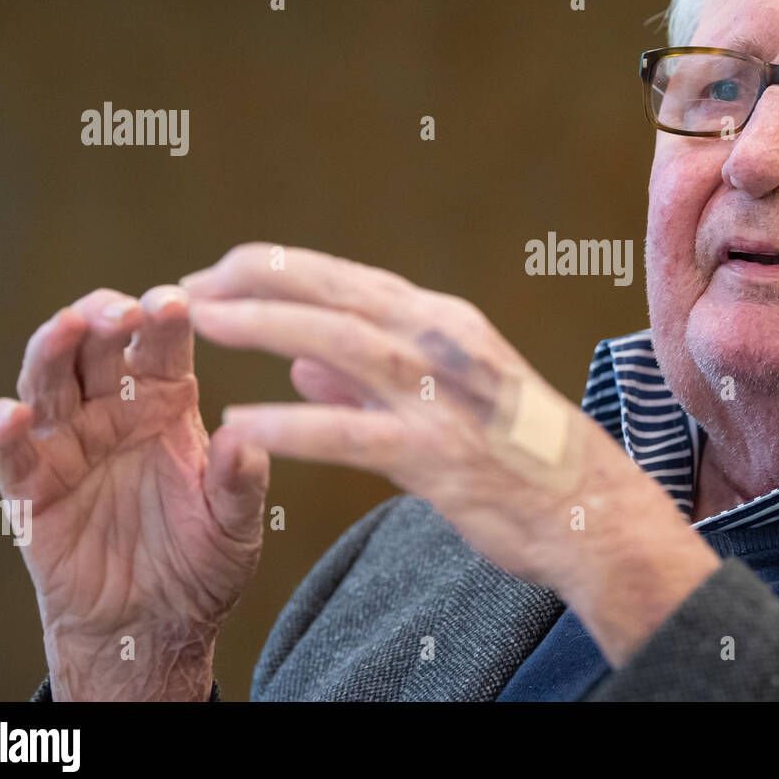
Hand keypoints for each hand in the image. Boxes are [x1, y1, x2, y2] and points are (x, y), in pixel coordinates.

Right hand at [0, 286, 269, 699]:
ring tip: (65, 328)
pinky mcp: (31, 489)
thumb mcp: (235, 526)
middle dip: (106, 319)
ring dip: (53, 351)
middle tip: (122, 312)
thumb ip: (240, 483)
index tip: (176, 301)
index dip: (166, 322)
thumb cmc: (201, 565)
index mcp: (168, 407)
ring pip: (50, 383)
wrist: (155, 627)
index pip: (164, 350)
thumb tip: (247, 439)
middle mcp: (114, 414)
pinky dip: (4, 431)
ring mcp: (69, 447)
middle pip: (99, 349)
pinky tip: (10, 414)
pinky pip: (11, 454)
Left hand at [182, 243, 719, 663]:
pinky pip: (351, 435)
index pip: (346, 280)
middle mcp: (443, 342)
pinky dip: (291, 423)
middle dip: (256, 280)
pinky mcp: (439, 455)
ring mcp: (443, 395)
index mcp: (443, 323)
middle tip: (188, 284)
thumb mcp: (446, 396)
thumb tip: (300, 363)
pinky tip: (238, 420)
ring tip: (203, 324)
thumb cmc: (518, 452)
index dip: (275, 271)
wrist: (591, 507)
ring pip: (342, 343)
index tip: (216, 275)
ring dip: (266, 326)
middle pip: (336, 292)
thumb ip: (367, 379)